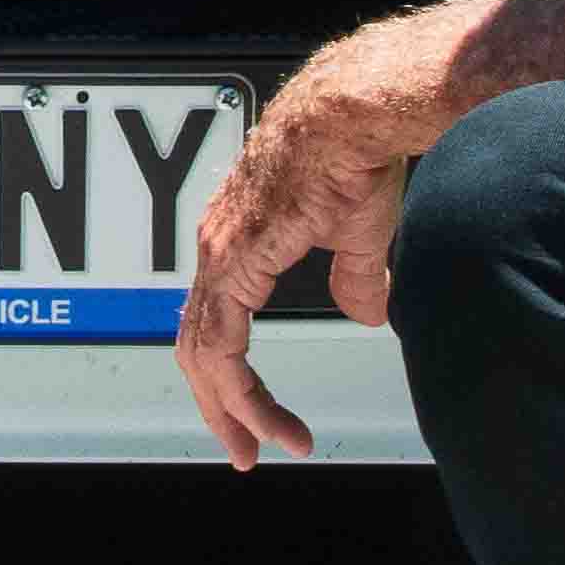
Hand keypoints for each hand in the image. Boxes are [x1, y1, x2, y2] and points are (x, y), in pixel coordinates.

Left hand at [166, 0, 498, 466]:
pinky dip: (240, 392)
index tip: (256, 419)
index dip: (231, 377)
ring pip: (204, 355)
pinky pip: (221, 346)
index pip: (216, 324)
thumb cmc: (355, 154)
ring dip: (233, 410)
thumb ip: (356, 277)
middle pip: (198, 347)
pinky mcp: (235, 262)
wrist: (354, 113)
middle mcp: (217, 247)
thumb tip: (366, 313)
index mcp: (237, 238)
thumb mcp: (359, 232)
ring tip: (262, 446)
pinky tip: (267, 419)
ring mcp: (219, 254)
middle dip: (221, 407)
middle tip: (245, 451)